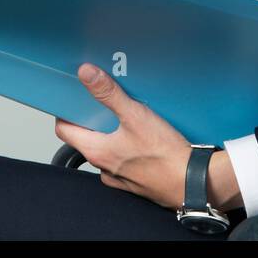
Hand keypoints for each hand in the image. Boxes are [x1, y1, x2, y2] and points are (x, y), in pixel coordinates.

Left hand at [54, 63, 242, 211]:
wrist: (193, 182)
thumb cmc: (165, 155)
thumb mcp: (136, 115)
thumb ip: (109, 94)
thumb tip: (86, 74)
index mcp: (96, 152)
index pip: (64, 130)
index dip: (65, 112)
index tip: (72, 97)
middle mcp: (103, 168)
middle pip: (85, 137)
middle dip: (92, 118)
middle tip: (103, 100)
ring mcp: (118, 177)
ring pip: (106, 149)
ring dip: (111, 133)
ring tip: (126, 116)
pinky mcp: (135, 181)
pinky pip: (123, 159)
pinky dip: (127, 146)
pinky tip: (143, 136)